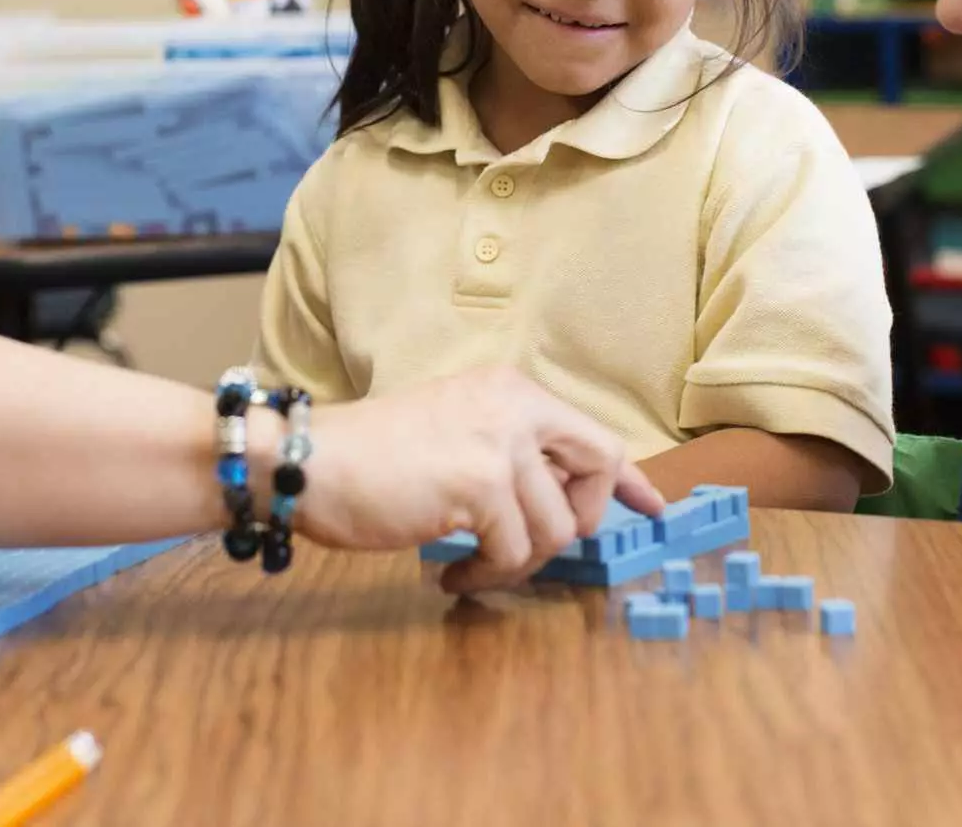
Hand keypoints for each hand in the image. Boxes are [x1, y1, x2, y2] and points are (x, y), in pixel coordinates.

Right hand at [298, 366, 663, 593]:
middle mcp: (515, 405)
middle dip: (580, 521)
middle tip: (530, 545)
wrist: (309, 460)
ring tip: (473, 563)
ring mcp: (501, 442)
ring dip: (517, 560)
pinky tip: (452, 573)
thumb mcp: (456, 433)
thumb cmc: (371, 458)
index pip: (594, 434)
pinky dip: (488, 573)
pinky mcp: (480, 483)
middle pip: (599, 471)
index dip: (629, 478)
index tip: (652, 507)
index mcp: (511, 390)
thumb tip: (564, 502)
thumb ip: (510, 454)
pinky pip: (515, 551)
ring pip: (556, 528)